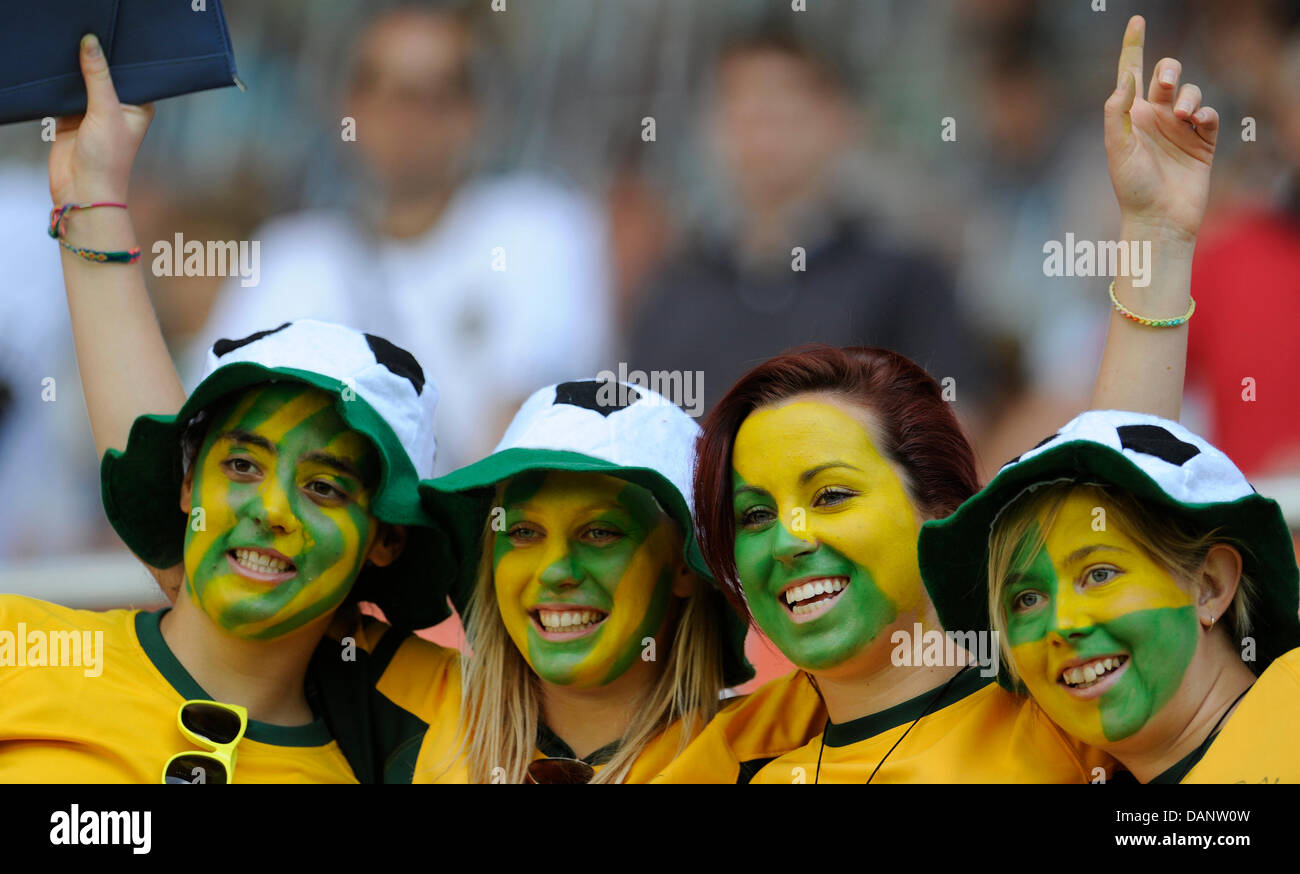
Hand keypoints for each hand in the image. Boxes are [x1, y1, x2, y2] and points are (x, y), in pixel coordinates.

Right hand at [48, 34, 153, 205]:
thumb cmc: (108, 160)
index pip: (130, 73)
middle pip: (104, 76)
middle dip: (94, 63)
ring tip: (68, 52)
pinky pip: (64, 94)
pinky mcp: (71, 118)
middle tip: (83, 40)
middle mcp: (117, 108)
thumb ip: (98, 76)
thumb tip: (92, 44)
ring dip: (75, 73)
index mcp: (138, 106)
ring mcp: (93, 112)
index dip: (119, 57)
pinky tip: (55, 71)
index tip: (106, 37)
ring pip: (82, 83)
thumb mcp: (106, 111)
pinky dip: (60, 85)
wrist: (82, 189)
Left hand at [1103, 15, 1217, 242]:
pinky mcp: (1202, 142)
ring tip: (1182, 116)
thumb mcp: (1117, 147)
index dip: (1134, 45)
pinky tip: (1198, 123)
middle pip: (1167, 74)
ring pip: (1191, 91)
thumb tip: (1127, 77)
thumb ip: (1117, 110)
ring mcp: (1180, 128)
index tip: (1138, 19)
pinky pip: (1210, 114)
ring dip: (1189, 96)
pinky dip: (1206, 113)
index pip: (1130, 72)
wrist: (1159, 219)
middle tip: (1168, 82)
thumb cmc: (1131, 187)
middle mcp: (1155, 117)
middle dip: (1170, 69)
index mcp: (1130, 116)